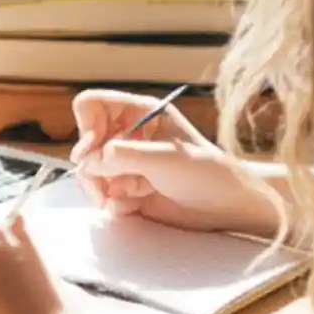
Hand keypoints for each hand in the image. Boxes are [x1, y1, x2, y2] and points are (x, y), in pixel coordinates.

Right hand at [71, 89, 276, 236]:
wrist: (227, 208)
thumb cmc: (205, 173)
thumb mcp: (163, 158)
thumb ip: (122, 155)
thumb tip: (86, 163)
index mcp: (140, 113)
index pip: (93, 105)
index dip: (86, 125)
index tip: (92, 149)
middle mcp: (129, 135)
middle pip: (86, 143)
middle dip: (90, 165)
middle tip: (100, 185)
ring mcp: (128, 164)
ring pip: (90, 171)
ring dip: (97, 187)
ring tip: (114, 201)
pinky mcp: (129, 190)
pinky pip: (104, 193)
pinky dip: (111, 202)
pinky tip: (129, 208)